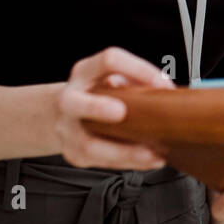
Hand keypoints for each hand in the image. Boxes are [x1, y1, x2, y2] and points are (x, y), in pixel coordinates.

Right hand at [54, 46, 174, 169]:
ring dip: (125, 152)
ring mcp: (68, 130)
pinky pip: (101, 163)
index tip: (162, 85)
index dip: (139, 70)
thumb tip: (161, 88)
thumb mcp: (110, 75)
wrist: (61, 115)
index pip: (110, 60)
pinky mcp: (74, 154)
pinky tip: (149, 160)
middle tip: (121, 113)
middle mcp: (70, 99)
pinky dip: (129, 163)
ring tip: (153, 153)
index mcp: (85, 72)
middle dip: (97, 108)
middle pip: (75, 103)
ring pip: (89, 145)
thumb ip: (133, 79)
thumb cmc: (95, 93)